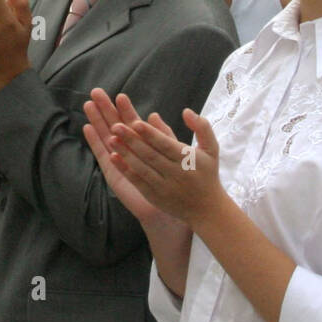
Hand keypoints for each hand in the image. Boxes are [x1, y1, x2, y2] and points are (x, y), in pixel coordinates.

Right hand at [82, 90, 164, 225]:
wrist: (168, 206)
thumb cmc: (173, 179)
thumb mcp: (174, 154)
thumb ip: (164, 135)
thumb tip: (154, 115)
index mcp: (144, 143)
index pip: (132, 121)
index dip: (126, 109)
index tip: (120, 95)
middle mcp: (129, 149)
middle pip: (115, 124)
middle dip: (106, 108)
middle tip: (96, 92)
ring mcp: (119, 160)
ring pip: (105, 135)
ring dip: (96, 120)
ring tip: (88, 104)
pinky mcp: (113, 172)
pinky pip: (102, 154)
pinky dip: (94, 141)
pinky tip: (87, 128)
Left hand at [100, 102, 225, 228]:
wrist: (206, 209)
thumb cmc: (207, 174)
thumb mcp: (211, 148)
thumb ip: (202, 127)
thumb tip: (186, 111)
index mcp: (187, 159)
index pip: (165, 144)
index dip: (150, 134)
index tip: (135, 122)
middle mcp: (174, 173)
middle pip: (150, 154)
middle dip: (132, 140)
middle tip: (115, 125)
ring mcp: (163, 186)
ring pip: (141, 167)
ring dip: (125, 153)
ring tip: (110, 139)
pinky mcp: (154, 196)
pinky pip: (137, 181)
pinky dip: (125, 170)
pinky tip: (112, 158)